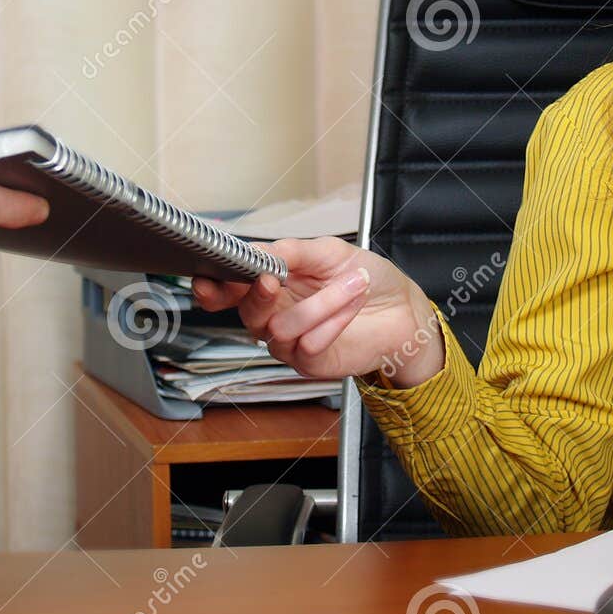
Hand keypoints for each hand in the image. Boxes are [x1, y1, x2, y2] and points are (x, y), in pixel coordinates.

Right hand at [190, 237, 440, 383]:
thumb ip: (290, 251)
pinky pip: (307, 345)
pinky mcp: (310, 362)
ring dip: (319, 303)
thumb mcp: (329, 251)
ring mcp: (290, 342)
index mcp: (271, 283)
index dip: (212, 287)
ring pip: (280, 329)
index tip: (209, 280)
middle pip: (245, 313)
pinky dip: (333, 321)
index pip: (228, 289)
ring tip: (351, 285)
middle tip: (273, 279)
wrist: (403, 309)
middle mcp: (275, 314)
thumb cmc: (366, 278)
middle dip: (257, 295)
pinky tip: (351, 307)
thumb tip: (258, 251)